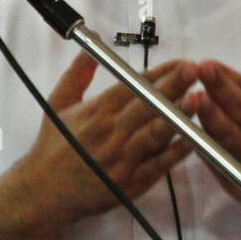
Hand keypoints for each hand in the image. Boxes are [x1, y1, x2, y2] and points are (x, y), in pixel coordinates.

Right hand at [18, 53, 200, 225]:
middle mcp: (110, 134)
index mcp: (96, 112)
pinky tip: (193, 139)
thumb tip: (91, 45)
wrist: (42, 194)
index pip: (131, 87)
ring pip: (154, 134)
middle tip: (195, 70)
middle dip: (173, 86)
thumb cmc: (52, 146)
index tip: (179, 61)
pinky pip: (157, 166)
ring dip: (177, 116)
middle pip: (147, 106)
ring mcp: (121, 160)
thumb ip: (77, 74)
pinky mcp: (129, 184)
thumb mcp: (58, 104)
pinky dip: (175, 153)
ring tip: (198, 99)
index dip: (157, 73)